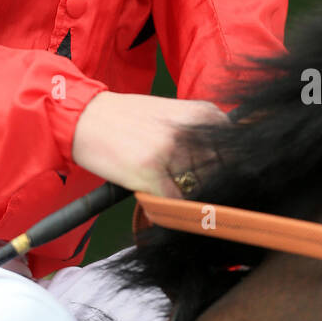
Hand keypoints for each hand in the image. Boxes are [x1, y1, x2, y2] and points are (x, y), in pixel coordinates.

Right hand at [70, 90, 226, 197]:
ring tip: (166, 186)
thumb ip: (200, 135)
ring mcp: (171, 152)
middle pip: (220, 174)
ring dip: (187, 197)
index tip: (222, 178)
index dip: (230, 169)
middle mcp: (190, 131)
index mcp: (201, 113)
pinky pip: (174, 205)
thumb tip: (229, 167)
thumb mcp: (173, 115)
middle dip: (208, 185)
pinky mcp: (150, 172)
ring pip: (199, 191)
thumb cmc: (128, 118)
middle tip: (185, 186)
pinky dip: (167, 208)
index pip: (237, 152)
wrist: (84, 117)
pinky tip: (153, 194)